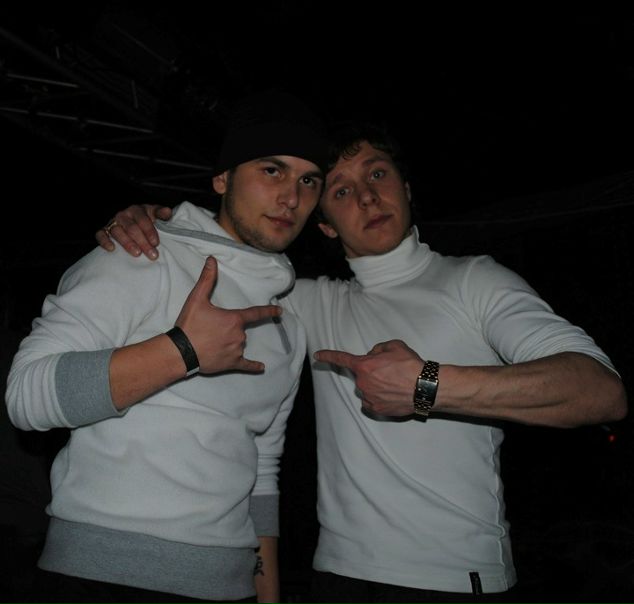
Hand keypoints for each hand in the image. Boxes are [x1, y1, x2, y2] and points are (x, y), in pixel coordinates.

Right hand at [96, 204, 170, 259]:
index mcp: (137, 210)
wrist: (128, 219)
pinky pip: (101, 234)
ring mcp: (113, 222)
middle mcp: (124, 215)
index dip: (150, 231)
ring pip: (117, 232)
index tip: (156, 243)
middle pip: (132, 228)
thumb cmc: (144, 218)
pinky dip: (104, 241)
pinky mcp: (104, 230)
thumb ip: (161, 213)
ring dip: (127, 243)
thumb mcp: (153, 213)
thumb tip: (168, 212)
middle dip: (143, 242)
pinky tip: (112, 249)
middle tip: (152, 254)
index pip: (143, 220)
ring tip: (137, 254)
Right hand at [177, 257, 281, 373]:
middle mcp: (239, 335)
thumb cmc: (189, 324)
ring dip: (229, 342)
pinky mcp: (232, 363)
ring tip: (210, 343)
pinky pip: (246, 365)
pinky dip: (253, 367)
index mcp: (234, 319)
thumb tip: (212, 260)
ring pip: (239, 344)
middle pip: (240, 329)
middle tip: (210, 330)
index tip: (280, 312)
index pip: (255, 313)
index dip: (269, 311)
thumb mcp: (197, 299)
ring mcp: (236, 350)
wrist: (181, 351)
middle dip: (228, 329)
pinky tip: (261, 368)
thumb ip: (207, 279)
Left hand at [314, 340, 424, 415]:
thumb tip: (373, 355)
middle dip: (372, 372)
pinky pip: (372, 401)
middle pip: (362, 375)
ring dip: (377, 385)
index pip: (341, 359)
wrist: (424, 387)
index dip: (328, 356)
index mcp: (364, 365)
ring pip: (367, 389)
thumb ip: (378, 348)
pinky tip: (392, 394)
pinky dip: (379, 397)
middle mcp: (363, 382)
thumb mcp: (395, 346)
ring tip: (396, 383)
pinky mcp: (377, 409)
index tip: (318, 355)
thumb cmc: (411, 366)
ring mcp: (369, 397)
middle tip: (391, 371)